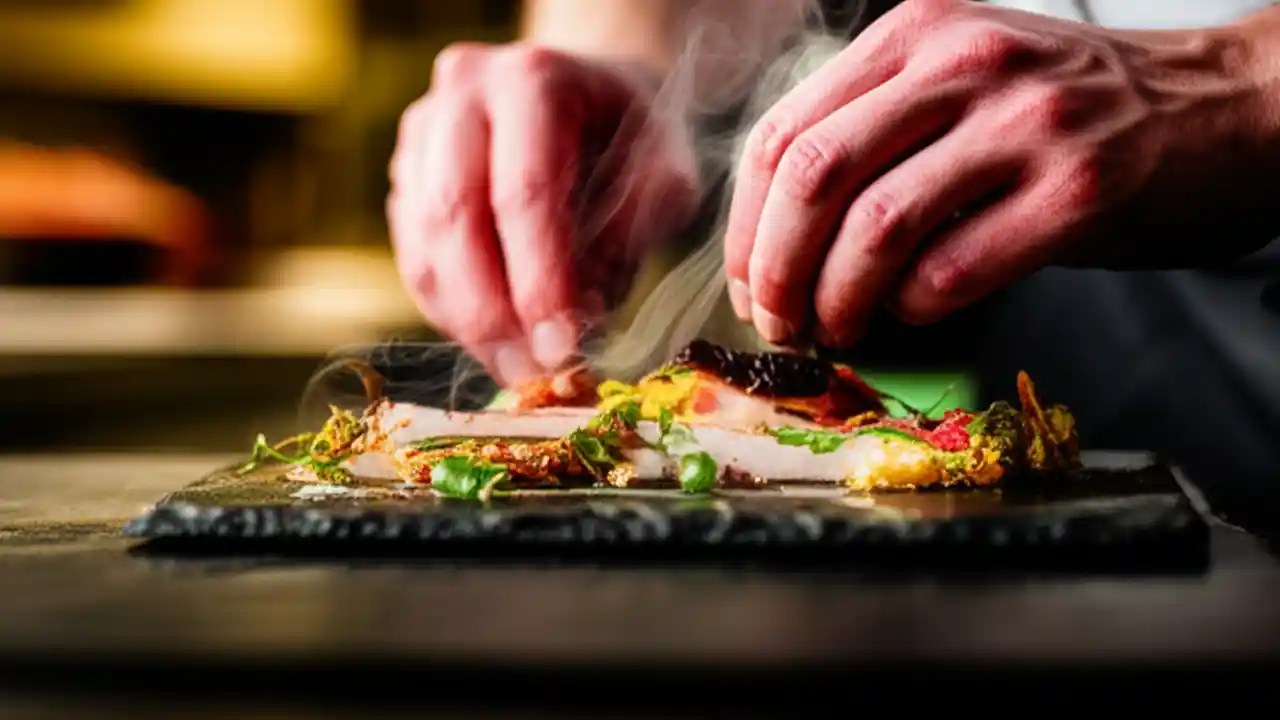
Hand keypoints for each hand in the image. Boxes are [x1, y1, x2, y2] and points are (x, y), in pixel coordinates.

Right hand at [389, 42, 698, 385]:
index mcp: (533, 79)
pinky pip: (413, 255)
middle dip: (494, 313)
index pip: (523, 192)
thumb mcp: (666, 174)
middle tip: (533, 376)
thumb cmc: (637, 135)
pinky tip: (496, 344)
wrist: (593, 93)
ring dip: (468, 323)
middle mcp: (463, 93)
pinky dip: (450, 311)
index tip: (562, 350)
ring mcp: (423, 130)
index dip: (539, 280)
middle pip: (456, 217)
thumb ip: (630, 236)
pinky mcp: (407, 172)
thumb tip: (580, 319)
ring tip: (519, 371)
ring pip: (424, 243)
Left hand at [724, 0, 1279, 347]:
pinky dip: (912, 306)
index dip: (748, 225)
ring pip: (876, 226)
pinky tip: (912, 311)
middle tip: (778, 322)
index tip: (750, 282)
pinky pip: (952, 269)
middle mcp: (964, 64)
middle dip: (776, 269)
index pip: (787, 132)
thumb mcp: (964, 78)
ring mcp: (1025, 124)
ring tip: (837, 330)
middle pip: (815, 176)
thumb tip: (782, 237)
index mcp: (916, 33)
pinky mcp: (1078, 192)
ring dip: (837, 300)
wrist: (1223, 106)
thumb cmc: (1074, 107)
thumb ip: (876, 130)